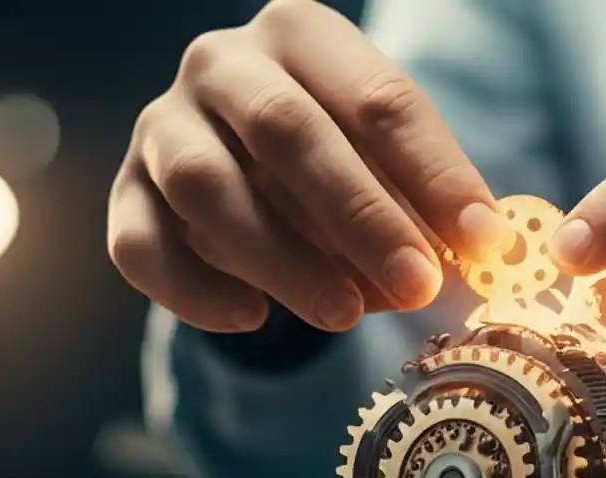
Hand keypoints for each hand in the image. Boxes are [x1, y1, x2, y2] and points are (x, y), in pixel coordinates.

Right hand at [106, 0, 508, 333]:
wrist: (234, 158)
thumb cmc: (331, 156)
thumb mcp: (385, 163)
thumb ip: (423, 203)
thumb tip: (477, 263)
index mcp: (300, 32)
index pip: (376, 98)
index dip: (434, 173)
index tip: (481, 242)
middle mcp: (220, 63)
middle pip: (286, 131)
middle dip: (360, 216)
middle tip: (417, 286)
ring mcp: (161, 126)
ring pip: (207, 187)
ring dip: (281, 259)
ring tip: (344, 314)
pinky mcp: (124, 192)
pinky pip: (140, 247)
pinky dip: (195, 292)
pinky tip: (251, 318)